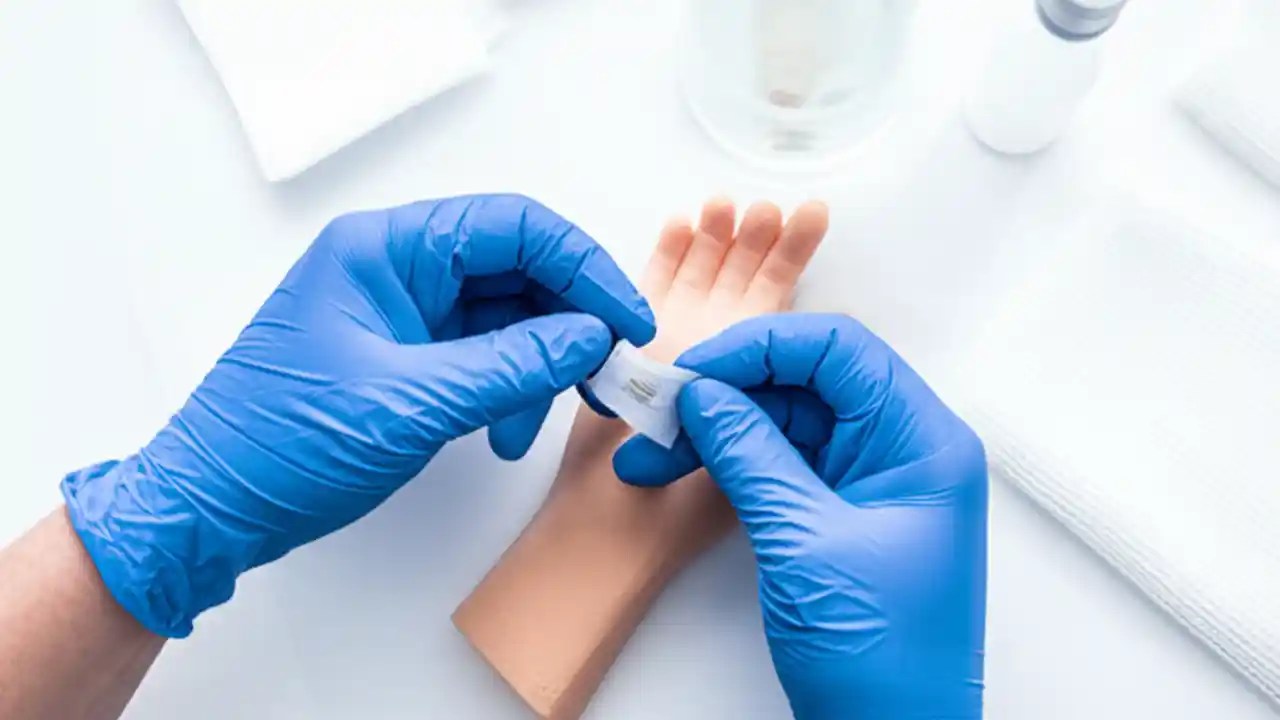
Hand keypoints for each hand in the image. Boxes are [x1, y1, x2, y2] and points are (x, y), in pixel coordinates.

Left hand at [61, 194, 654, 637]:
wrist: (211, 508)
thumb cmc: (278, 444)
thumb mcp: (410, 403)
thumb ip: (511, 365)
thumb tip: (589, 337)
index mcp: (385, 249)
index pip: (513, 227)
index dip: (582, 267)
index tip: (625, 318)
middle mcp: (397, 268)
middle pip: (516, 270)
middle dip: (565, 323)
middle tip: (603, 372)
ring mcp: (402, 312)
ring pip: (505, 317)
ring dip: (536, 368)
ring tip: (528, 425)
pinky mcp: (406, 355)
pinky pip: (482, 355)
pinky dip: (508, 389)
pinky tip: (501, 432)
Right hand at [615, 313, 986, 718]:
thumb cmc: (883, 659)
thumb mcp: (805, 543)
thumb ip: (752, 455)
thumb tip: (705, 392)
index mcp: (923, 444)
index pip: (841, 352)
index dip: (763, 348)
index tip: (697, 368)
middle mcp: (902, 451)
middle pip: (807, 384)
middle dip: (728, 393)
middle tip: (660, 410)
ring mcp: (869, 483)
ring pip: (784, 423)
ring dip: (716, 432)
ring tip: (651, 455)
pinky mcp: (838, 513)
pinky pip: (779, 463)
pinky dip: (729, 463)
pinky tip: (682, 469)